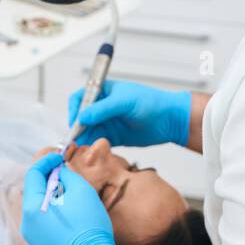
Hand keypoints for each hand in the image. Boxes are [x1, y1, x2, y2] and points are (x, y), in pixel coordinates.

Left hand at [20, 152, 122, 244]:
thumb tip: (59, 171)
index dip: (46, 161)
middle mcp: (26, 222)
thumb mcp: (80, 190)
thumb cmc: (89, 226)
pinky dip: (51, 209)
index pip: (33, 174)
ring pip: (38, 206)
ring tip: (69, 190)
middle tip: (64, 171)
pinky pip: (42, 220)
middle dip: (48, 178)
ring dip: (50, 194)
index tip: (59, 157)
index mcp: (32, 207)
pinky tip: (68, 209)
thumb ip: (66, 175)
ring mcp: (31, 236)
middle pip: (33, 190)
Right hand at [67, 79, 191, 146]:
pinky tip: (92, 153)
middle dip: (76, 129)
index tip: (75, 122)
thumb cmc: (151, 103)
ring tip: (82, 150)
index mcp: (103, 92)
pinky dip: (93, 147)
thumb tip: (82, 117)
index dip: (74, 109)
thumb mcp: (124, 102)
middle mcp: (103, 107)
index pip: (80, 98)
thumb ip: (102, 109)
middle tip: (75, 141)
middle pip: (81, 117)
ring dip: (83, 140)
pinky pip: (98, 142)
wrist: (170, 120)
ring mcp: (107, 122)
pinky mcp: (114, 137)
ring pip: (88, 132)